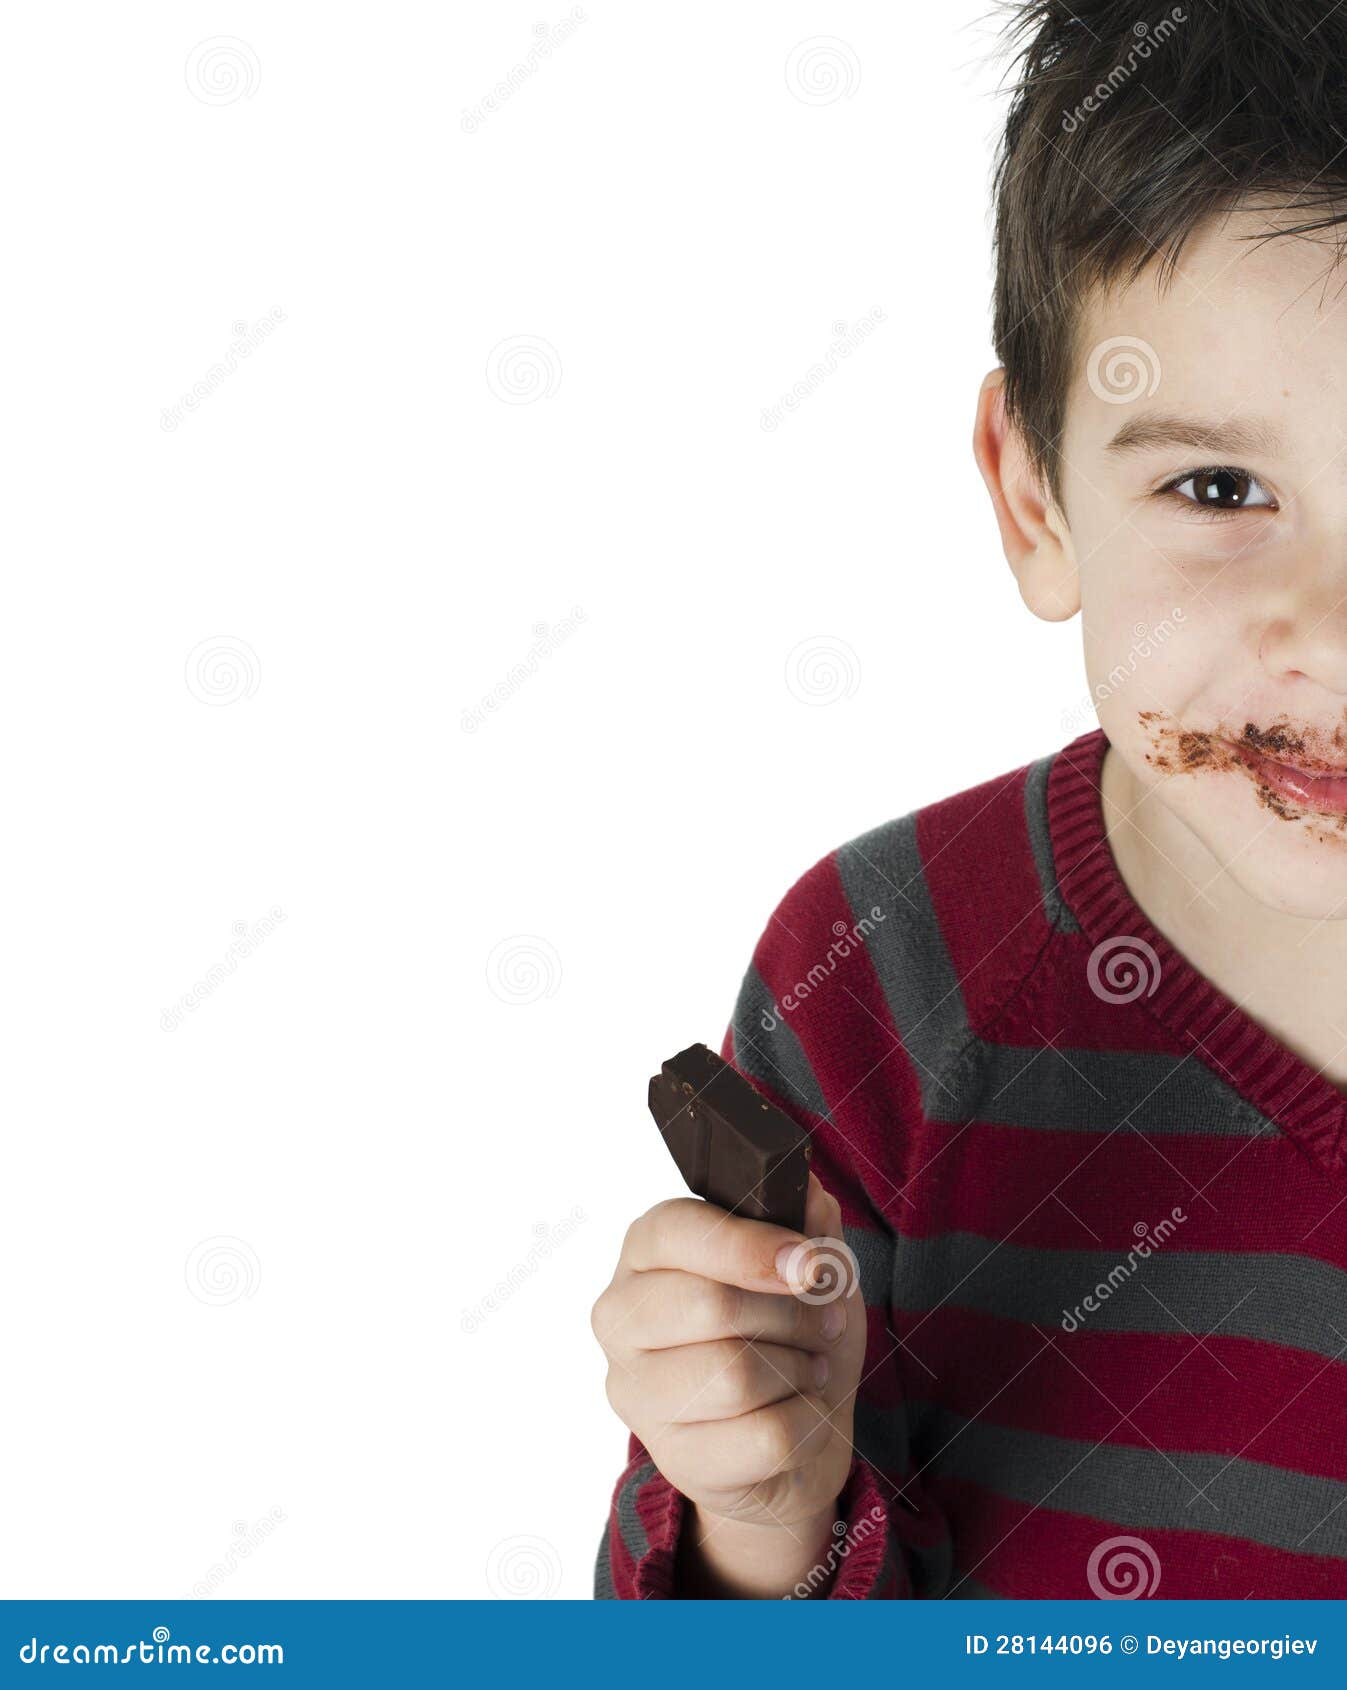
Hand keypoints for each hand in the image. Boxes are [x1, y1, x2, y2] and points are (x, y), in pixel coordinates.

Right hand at [591, 1172, 865, 1535]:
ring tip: (809, 1365)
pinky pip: (765, 1436)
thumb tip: (807, 1193)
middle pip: (711, 1305)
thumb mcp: (808, 1266)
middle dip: (793, 1313)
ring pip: (736, 1375)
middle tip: (826, 1321)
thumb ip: (808, 1222)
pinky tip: (798, 1411)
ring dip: (800, 1368)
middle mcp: (621, 1318)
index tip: (808, 1263)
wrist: (792, 1441)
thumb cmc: (787, 1334)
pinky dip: (807, 1421)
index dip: (748, 1245)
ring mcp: (636, 1393)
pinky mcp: (675, 1457)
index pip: (673, 1230)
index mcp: (644, 1252)